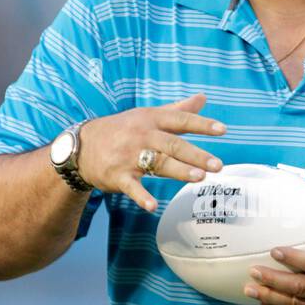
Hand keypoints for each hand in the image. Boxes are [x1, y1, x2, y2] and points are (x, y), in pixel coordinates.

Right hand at [77, 94, 226, 211]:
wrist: (82, 146)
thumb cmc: (123, 129)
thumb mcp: (148, 115)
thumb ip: (177, 109)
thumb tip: (203, 98)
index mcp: (151, 119)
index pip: (180, 120)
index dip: (201, 124)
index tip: (222, 130)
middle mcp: (142, 135)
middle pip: (173, 144)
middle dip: (196, 155)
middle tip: (218, 165)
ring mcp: (129, 156)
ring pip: (157, 163)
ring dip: (178, 170)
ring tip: (198, 178)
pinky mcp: (117, 175)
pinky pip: (131, 187)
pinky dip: (141, 196)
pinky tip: (152, 206)